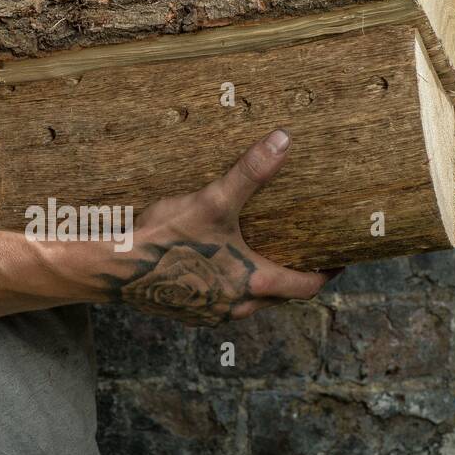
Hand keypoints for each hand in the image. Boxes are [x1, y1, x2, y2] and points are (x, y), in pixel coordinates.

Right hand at [94, 129, 339, 325]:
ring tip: (263, 259)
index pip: (306, 286)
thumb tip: (283, 141)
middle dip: (294, 278)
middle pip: (280, 297)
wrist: (116, 269)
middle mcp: (236, 305)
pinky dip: (231, 288)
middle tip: (303, 255)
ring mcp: (210, 312)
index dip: (326, 274)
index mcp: (252, 281)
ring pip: (250, 302)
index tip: (338, 262)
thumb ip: (251, 172)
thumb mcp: (212, 200)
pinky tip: (219, 268)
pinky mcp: (187, 312)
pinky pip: (220, 303)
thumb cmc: (166, 238)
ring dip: (261, 285)